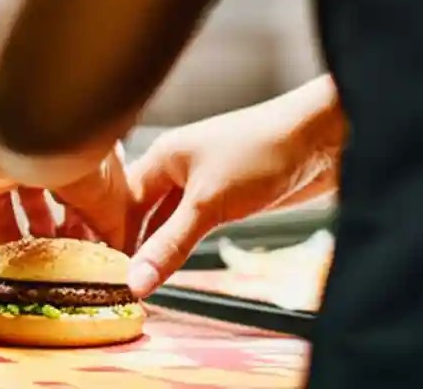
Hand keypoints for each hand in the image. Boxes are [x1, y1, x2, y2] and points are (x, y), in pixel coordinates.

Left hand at [0, 136, 129, 250]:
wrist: (43, 134)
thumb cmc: (84, 155)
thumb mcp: (110, 203)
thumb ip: (113, 230)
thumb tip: (120, 254)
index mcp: (90, 154)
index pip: (94, 194)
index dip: (94, 225)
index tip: (94, 252)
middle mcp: (56, 153)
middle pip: (60, 199)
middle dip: (64, 232)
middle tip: (67, 260)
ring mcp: (23, 160)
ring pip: (28, 202)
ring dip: (32, 233)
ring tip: (39, 260)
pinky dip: (0, 232)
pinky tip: (6, 253)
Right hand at [125, 77, 345, 295]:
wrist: (321, 138)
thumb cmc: (263, 151)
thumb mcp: (209, 203)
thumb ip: (171, 244)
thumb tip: (136, 280)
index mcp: (164, 156)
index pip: (122, 202)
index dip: (110, 236)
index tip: (101, 273)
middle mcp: (179, 167)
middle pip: (142, 212)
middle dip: (131, 245)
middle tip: (116, 284)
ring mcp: (204, 182)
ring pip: (169, 221)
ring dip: (158, 248)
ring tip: (141, 283)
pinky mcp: (228, 198)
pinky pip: (194, 226)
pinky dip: (182, 245)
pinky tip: (175, 266)